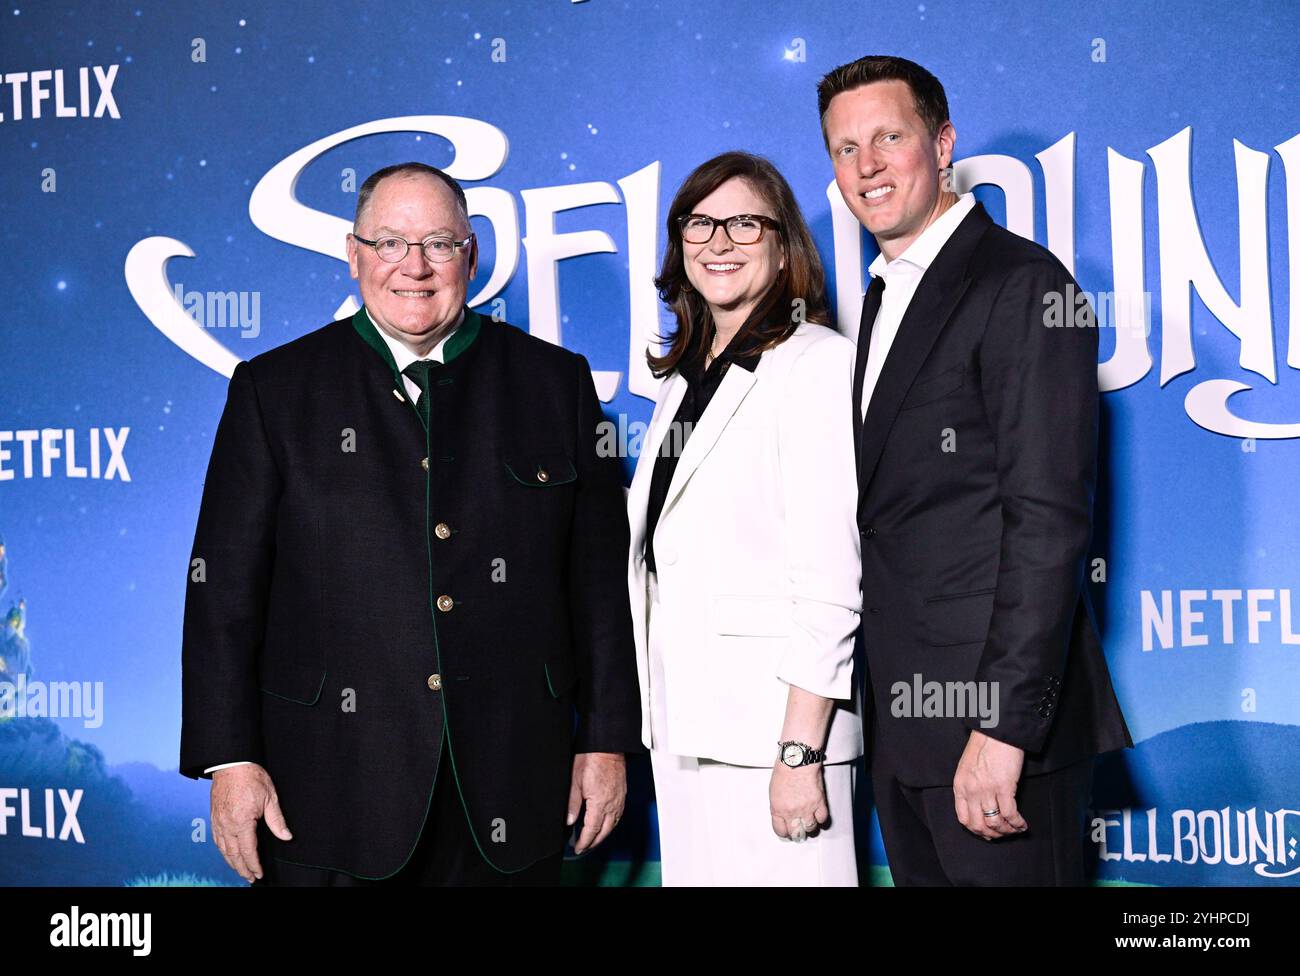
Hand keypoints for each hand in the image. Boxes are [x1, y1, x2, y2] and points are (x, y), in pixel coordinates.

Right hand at [210, 763, 291, 881]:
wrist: (231, 763)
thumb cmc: (251, 777)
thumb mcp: (270, 797)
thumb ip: (277, 820)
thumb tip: (286, 837)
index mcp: (242, 821)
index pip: (248, 850)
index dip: (254, 864)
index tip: (259, 874)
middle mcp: (227, 824)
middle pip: (234, 854)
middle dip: (242, 868)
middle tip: (250, 878)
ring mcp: (218, 822)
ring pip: (223, 849)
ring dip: (232, 863)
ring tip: (240, 871)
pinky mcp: (214, 817)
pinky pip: (217, 840)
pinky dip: (223, 851)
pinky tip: (228, 855)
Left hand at [567, 752, 626, 853]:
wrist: (607, 746)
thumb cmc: (591, 759)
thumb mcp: (575, 781)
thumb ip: (573, 804)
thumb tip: (570, 821)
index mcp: (599, 803)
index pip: (592, 830)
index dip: (584, 841)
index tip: (578, 848)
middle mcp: (612, 804)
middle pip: (604, 831)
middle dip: (594, 842)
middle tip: (584, 847)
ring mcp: (619, 799)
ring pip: (613, 825)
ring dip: (603, 834)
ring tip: (593, 839)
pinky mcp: (622, 794)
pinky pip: (618, 815)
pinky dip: (611, 824)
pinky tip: (606, 823)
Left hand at [769, 762, 828, 839]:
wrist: (797, 760)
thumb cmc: (784, 771)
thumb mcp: (773, 791)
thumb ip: (778, 806)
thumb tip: (783, 815)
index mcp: (777, 809)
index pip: (780, 830)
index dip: (784, 833)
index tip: (786, 831)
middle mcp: (791, 811)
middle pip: (796, 833)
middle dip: (796, 833)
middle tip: (798, 831)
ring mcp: (806, 808)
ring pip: (810, 828)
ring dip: (809, 826)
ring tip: (808, 822)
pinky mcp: (819, 802)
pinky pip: (822, 818)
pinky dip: (821, 819)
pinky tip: (818, 815)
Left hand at [953, 730, 1027, 839]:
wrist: (995, 732)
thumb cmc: (983, 747)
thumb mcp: (967, 768)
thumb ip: (969, 787)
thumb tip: (979, 806)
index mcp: (960, 786)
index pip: (964, 818)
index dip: (976, 830)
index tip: (986, 833)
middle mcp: (971, 791)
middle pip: (979, 825)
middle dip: (992, 834)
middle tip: (1002, 835)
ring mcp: (987, 790)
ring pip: (995, 823)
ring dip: (1007, 831)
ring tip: (1014, 829)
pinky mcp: (1004, 787)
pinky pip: (1010, 814)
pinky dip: (1017, 823)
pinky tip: (1022, 824)